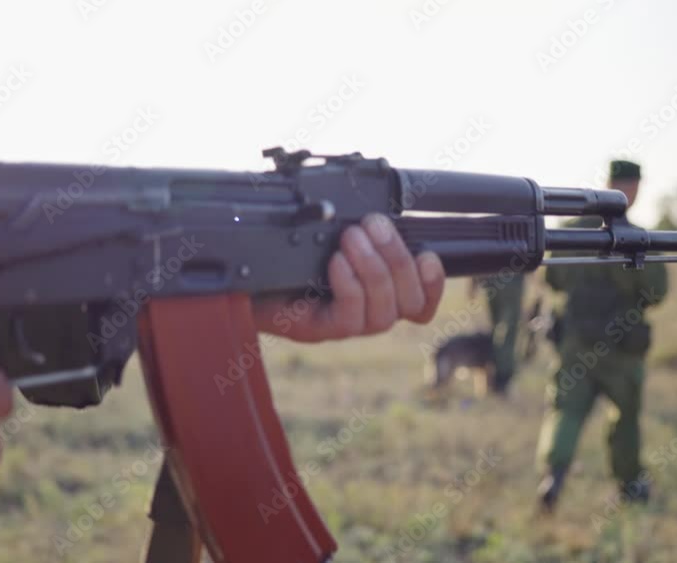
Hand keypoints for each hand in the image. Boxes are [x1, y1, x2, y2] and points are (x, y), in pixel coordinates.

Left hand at [253, 214, 444, 341]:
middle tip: (374, 223)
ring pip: (384, 312)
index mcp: (379, 290)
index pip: (422, 303)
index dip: (434, 284)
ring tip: (352, 237)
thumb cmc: (288, 250)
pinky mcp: (319, 331)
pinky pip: (350, 317)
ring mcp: (345, 326)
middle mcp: (368, 313)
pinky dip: (349, 285)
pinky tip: (335, 262)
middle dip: (398, 258)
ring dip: (374, 269)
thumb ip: (362, 224)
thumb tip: (380, 203)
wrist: (242, 273)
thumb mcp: (330, 231)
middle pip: (410, 303)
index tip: (428, 254)